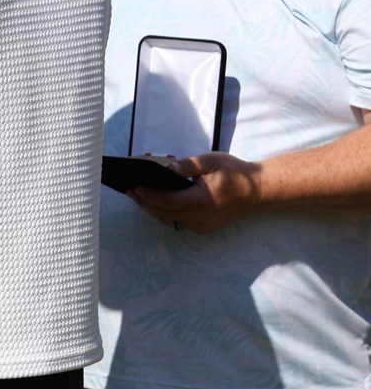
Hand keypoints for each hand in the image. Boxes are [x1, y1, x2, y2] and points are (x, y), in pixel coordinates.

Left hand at [130, 151, 260, 233]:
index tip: (134, 186)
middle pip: (163, 212)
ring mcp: (202, 226)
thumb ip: (187, 165)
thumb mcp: (211, 161)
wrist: (258, 192)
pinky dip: (165, 213)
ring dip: (153, 209)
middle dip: (144, 202)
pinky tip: (156, 202)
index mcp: (201, 201)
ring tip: (138, 196)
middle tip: (129, 190)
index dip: (148, 194)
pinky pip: (178, 222)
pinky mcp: (204, 228)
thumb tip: (167, 167)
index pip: (167, 200)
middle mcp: (200, 218)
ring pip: (169, 219)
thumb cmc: (235, 174)